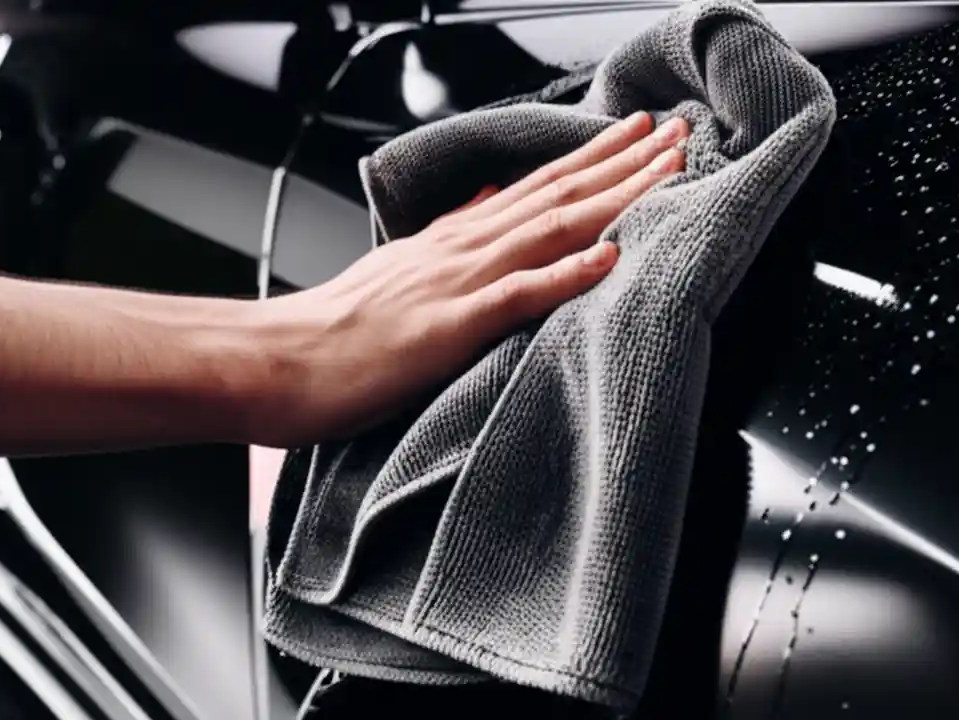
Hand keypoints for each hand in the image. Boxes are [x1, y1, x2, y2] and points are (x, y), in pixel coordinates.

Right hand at [248, 111, 688, 446]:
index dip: (596, 157)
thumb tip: (493, 196)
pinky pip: (518, 295)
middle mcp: (465, 247)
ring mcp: (459, 282)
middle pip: (560, 194)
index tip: (641, 132)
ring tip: (666, 172)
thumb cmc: (340, 326)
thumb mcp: (403, 264)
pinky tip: (610, 255)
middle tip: (679, 133)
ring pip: (551, 228)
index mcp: (457, 238)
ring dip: (615, 197)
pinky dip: (566, 273)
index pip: (541, 185)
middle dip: (625, 161)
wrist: (279, 359)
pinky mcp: (449, 327)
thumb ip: (454, 232)